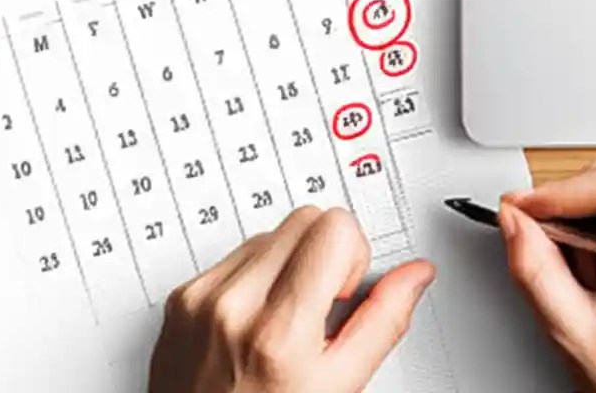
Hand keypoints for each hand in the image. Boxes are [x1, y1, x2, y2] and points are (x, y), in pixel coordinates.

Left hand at [149, 206, 435, 392]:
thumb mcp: (340, 385)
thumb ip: (384, 321)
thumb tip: (415, 274)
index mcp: (279, 330)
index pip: (334, 227)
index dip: (352, 256)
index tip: (341, 295)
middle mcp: (232, 305)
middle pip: (305, 218)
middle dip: (325, 253)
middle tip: (321, 306)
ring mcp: (200, 298)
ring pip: (271, 232)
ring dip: (290, 263)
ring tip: (288, 316)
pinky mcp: (180, 296)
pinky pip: (237, 252)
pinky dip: (257, 276)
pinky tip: (259, 317)